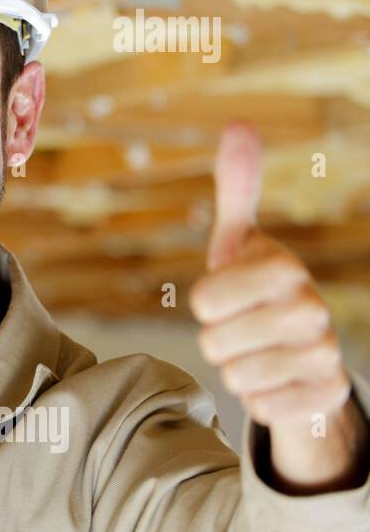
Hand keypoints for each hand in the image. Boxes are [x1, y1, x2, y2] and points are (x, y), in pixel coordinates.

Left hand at [189, 120, 366, 491]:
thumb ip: (236, 188)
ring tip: (260, 353)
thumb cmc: (256, 290)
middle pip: (215, 342)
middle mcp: (313, 309)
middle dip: (218, 340)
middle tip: (243, 330)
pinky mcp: (327, 395)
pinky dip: (259, 400)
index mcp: (284, 269)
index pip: (204, 301)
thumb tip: (239, 124)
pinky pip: (261, 407)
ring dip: (237, 370)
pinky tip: (279, 381)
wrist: (301, 350)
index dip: (207, 304)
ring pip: (236, 378)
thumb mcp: (239, 242)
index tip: (229, 296)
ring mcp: (325, 354)